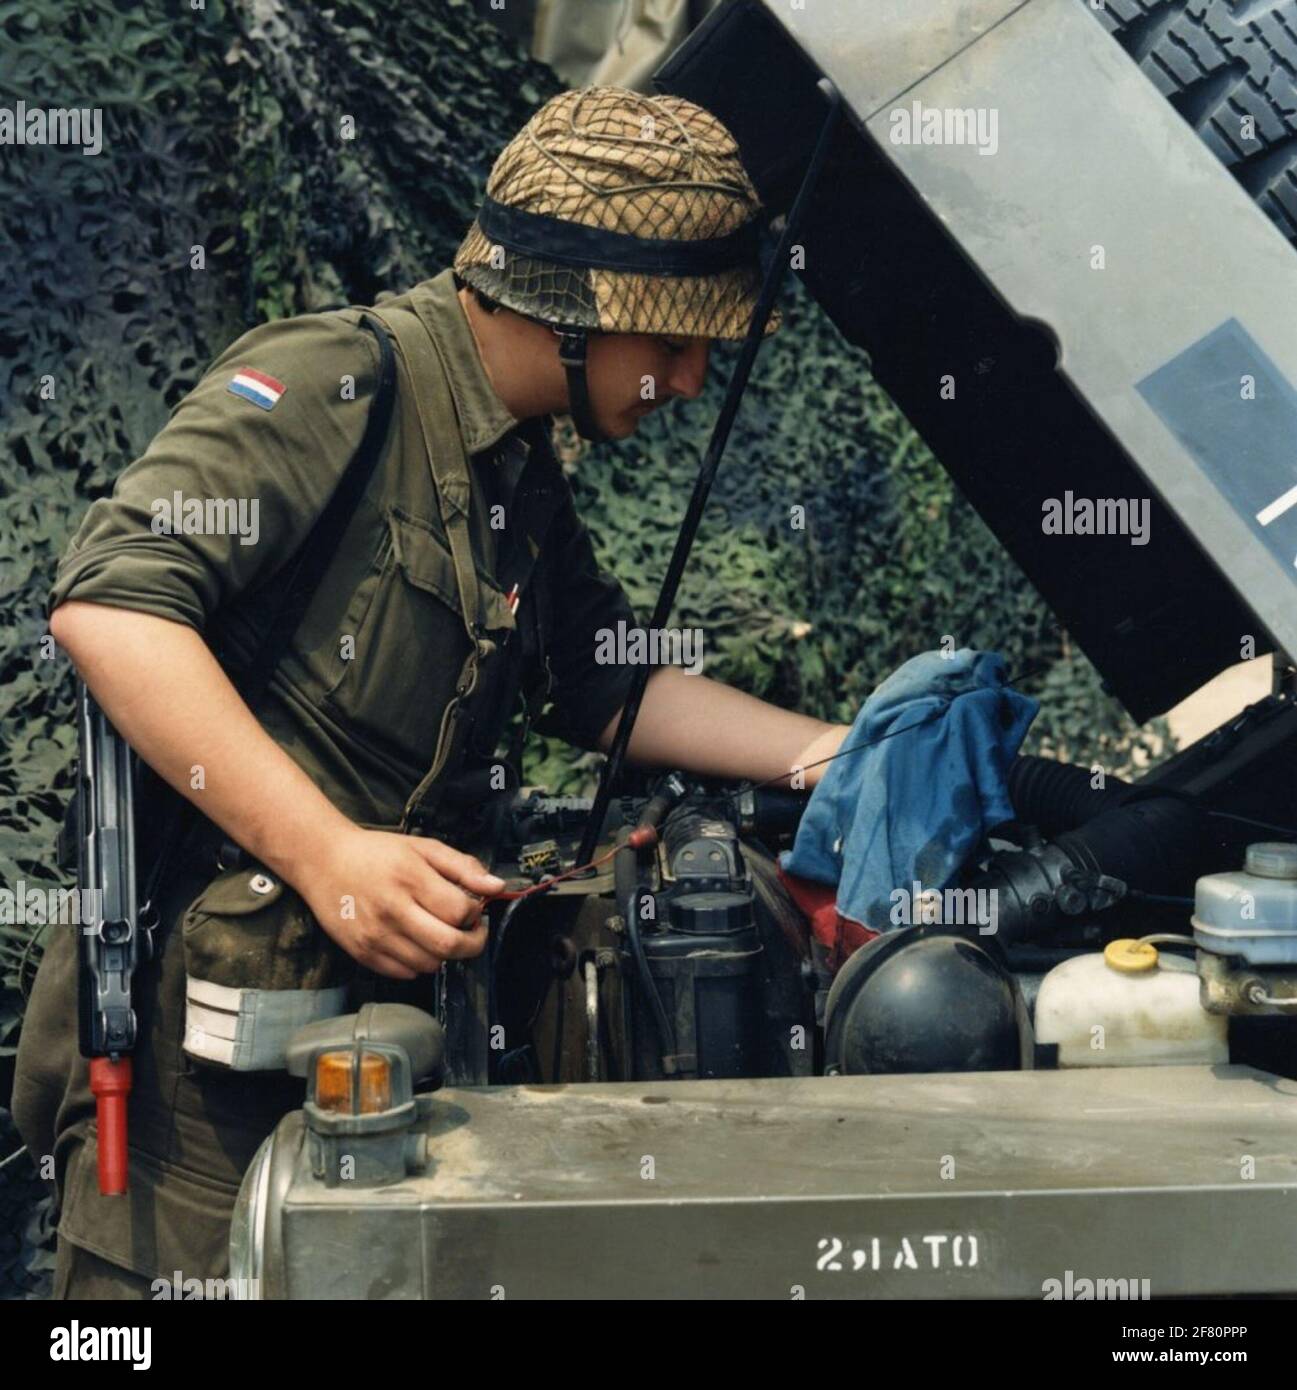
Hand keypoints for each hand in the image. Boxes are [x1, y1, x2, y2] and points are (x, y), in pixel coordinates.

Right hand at [296, 826, 502, 979]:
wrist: (324, 862)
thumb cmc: (379, 853)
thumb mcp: (424, 848)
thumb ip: (463, 867)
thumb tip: (498, 887)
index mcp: (410, 879)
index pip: (459, 912)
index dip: (475, 913)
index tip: (473, 908)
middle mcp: (392, 911)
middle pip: (449, 945)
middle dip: (473, 943)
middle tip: (472, 932)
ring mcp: (376, 937)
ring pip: (430, 964)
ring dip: (445, 953)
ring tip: (440, 933)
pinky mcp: (362, 954)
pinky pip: (405, 973)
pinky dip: (419, 962)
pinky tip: (416, 941)